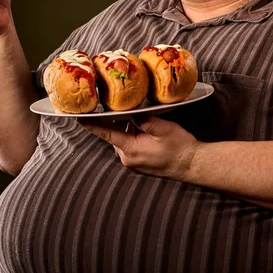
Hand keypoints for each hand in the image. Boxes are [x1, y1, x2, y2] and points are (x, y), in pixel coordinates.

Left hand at [79, 115, 198, 181]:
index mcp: (130, 149)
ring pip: (122, 140)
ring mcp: (133, 162)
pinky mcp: (139, 163)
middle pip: (114, 135)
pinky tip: (144, 130)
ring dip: (127, 129)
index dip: (92, 125)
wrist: (192, 164)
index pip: (106, 134)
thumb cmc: (179, 147)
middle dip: (117, 122)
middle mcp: (127, 158)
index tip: (79, 118)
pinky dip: (132, 136)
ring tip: (138, 118)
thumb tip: (131, 113)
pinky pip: (129, 146)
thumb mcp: (162, 128)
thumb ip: (144, 120)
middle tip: (123, 108)